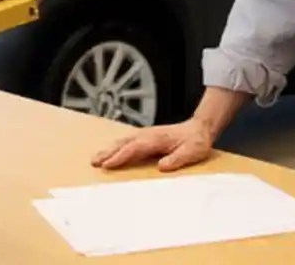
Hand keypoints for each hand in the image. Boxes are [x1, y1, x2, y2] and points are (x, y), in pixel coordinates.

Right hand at [91, 119, 215, 171]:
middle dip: (108, 152)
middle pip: (124, 143)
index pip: (134, 148)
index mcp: (157, 139)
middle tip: (94, 162)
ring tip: (96, 158)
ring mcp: (146, 134)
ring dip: (109, 149)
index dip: (120, 157)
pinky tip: (110, 151)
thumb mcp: (192, 152)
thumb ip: (177, 159)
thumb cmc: (196, 141)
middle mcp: (148, 135)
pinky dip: (116, 146)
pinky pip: (128, 141)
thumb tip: (161, 167)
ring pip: (123, 141)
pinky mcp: (147, 136)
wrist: (200, 128)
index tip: (107, 164)